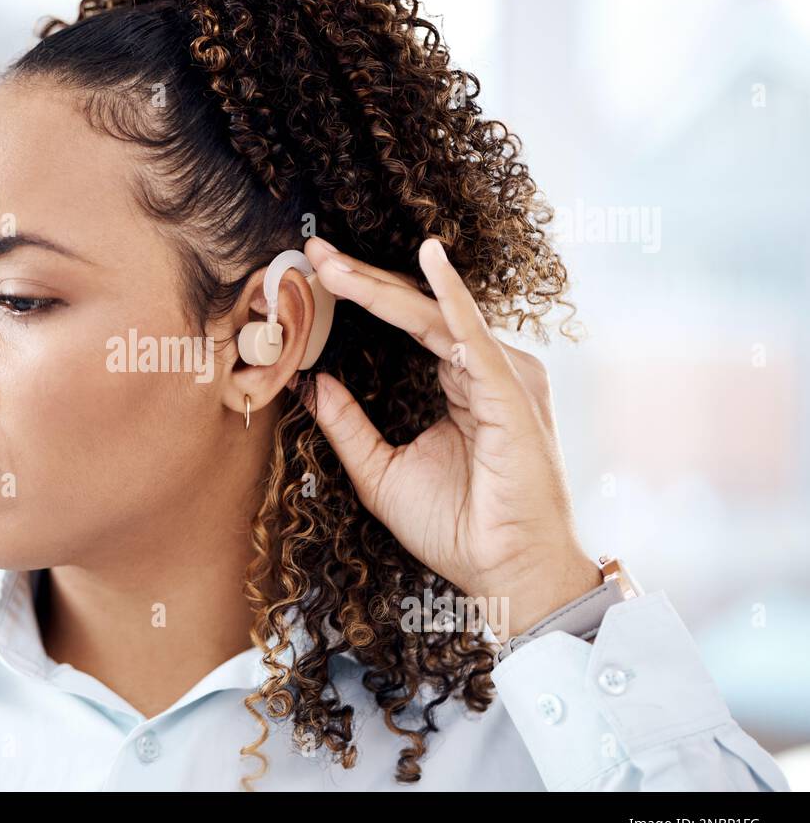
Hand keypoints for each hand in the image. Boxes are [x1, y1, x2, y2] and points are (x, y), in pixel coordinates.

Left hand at [301, 236, 601, 639]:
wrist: (502, 572)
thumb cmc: (455, 528)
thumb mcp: (380, 470)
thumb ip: (347, 424)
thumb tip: (311, 382)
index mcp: (462, 383)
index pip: (408, 323)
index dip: (363, 295)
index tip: (315, 272)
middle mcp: (485, 369)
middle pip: (417, 308)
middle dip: (362, 279)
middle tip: (314, 250)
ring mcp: (502, 376)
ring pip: (433, 314)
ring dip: (382, 286)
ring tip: (333, 264)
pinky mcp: (510, 391)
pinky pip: (474, 334)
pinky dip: (450, 296)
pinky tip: (428, 261)